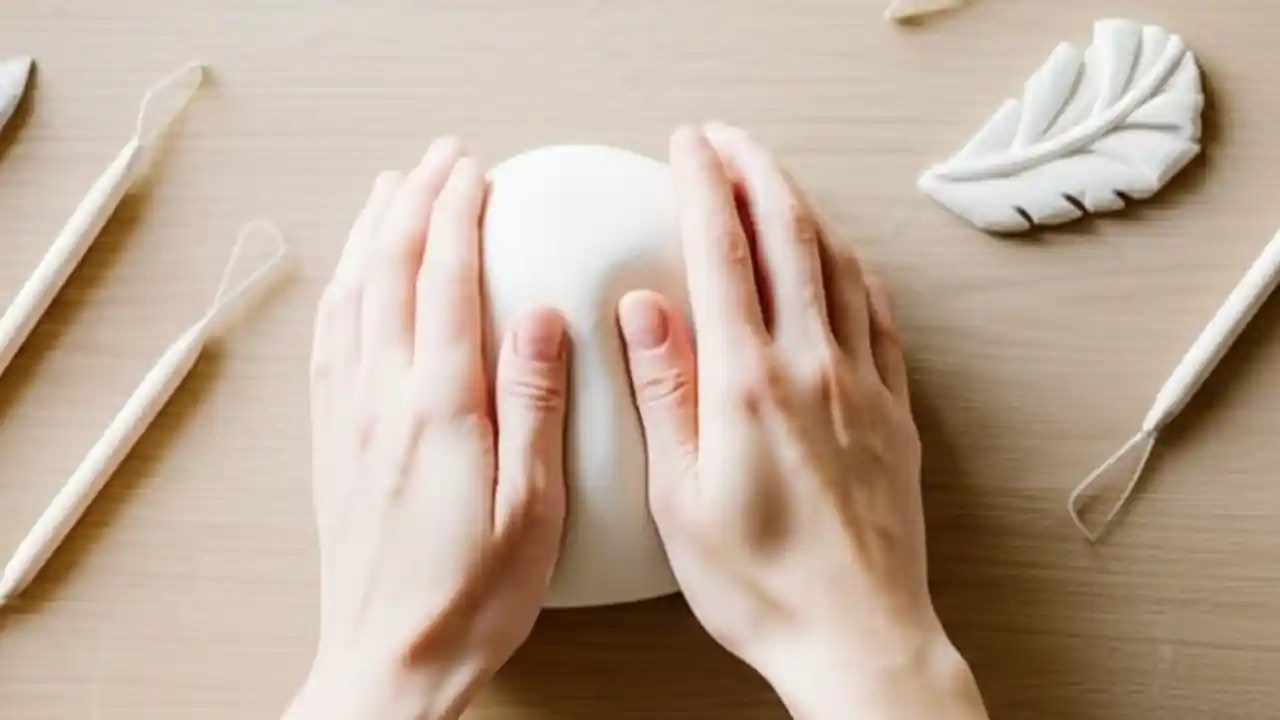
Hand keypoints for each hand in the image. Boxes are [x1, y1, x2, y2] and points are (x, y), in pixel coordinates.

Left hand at [288, 138, 569, 719]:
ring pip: (352, 296)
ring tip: (392, 189)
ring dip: (374, 231)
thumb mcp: (532, 506)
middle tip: (442, 157)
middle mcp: (382, 398)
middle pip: (392, 270)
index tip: (477, 171)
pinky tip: (350, 279)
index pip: (447, 280)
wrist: (390, 660)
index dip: (460, 214)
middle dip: (416, 200)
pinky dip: (341, 290)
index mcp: (440, 406)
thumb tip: (542, 315)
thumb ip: (534, 402)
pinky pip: (328, 342)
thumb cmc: (471, 595)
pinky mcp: (332, 441)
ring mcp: (348, 417)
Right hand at [618, 124, 986, 718]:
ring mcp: (861, 384)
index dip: (701, 186)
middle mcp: (811, 368)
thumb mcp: (680, 498)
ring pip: (836, 265)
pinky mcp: (894, 411)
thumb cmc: (761, 585)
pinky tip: (841, 259)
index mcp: (747, 385)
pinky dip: (853, 268)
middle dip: (755, 171)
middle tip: (728, 138)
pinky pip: (878, 315)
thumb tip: (641, 310)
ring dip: (803, 207)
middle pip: (787, 237)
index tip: (686, 146)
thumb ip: (664, 392)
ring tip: (776, 178)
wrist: (858, 637)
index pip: (720, 254)